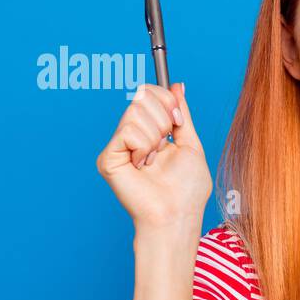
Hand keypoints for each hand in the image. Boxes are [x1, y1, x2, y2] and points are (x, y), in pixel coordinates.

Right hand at [95, 82, 212, 229]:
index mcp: (151, 132)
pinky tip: (142, 166)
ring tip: (153, 161)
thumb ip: (182, 115)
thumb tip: (177, 85)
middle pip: (142, 97)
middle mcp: (131, 136)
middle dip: (163, 121)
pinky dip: (143, 147)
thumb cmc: (187, 189)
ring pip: (136, 111)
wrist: (177, 214)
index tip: (177, 121)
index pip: (149, 93)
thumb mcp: (191, 144)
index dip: (166, 100)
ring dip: (155, 138)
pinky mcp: (108, 157)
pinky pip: (128, 130)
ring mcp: (118, 146)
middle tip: (164, 148)